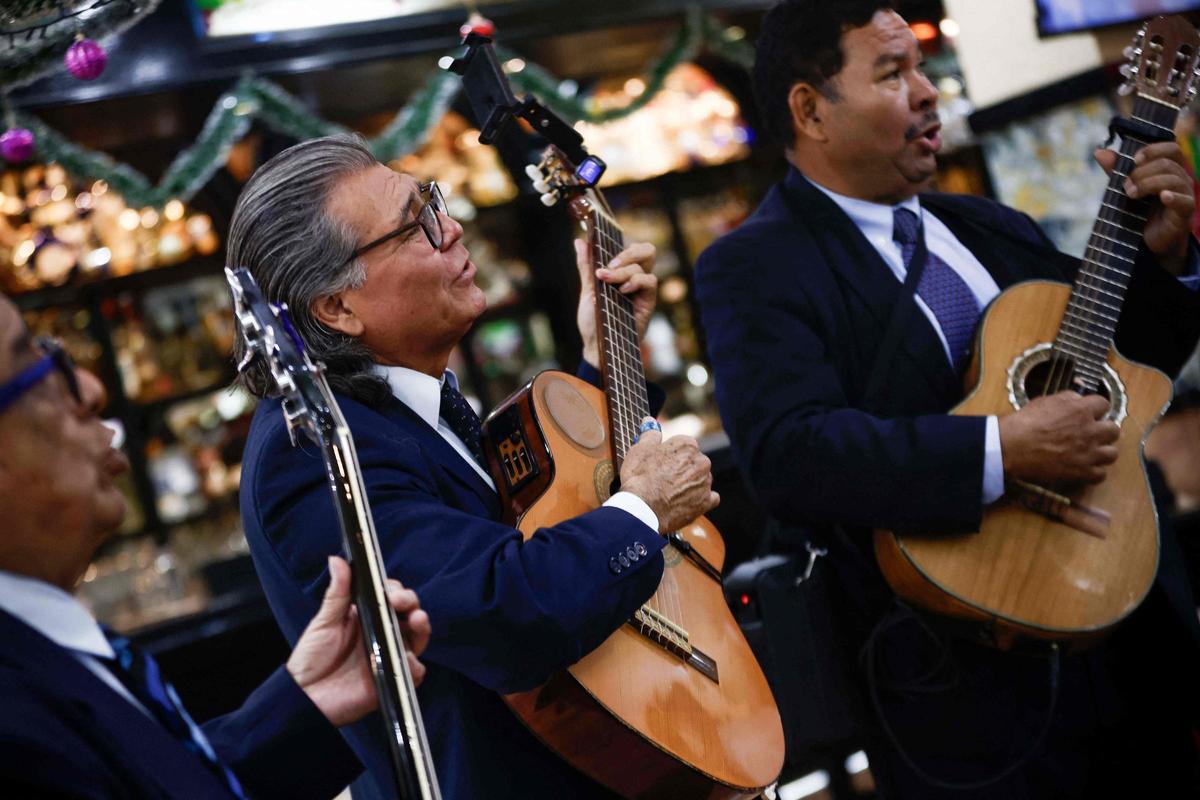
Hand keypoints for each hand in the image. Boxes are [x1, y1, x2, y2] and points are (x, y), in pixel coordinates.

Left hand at [287, 556, 430, 726]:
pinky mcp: (393, 679)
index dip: (395, 590)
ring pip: (418, 638)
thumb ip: (337, 593)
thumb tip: (337, 560)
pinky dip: (412, 664)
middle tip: (399, 603)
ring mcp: (390, 655)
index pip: (391, 596)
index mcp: (369, 616)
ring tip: (416, 621)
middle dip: (411, 603)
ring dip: (421, 628)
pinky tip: (400, 659)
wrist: (304, 698)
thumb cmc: (311, 658)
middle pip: (410, 613)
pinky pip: (414, 671)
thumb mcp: (324, 622)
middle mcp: (384, 633)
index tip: (389, 592)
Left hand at [576, 239, 657, 367]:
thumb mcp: (587, 290)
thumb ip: (586, 266)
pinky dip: (636, 281)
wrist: (596, 346)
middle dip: (629, 251)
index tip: (600, 245)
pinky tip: (622, 290)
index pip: (630, 248)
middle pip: (647, 250)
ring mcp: (642, 290)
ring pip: (644, 264)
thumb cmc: (593, 322)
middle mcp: (634, 278)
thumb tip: (580, 241)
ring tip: (607, 280)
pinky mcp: (648, 302)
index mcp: (621, 273)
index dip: (620, 243)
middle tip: (611, 263)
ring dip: (624, 269)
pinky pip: (650, 281)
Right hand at [619, 418, 718, 531]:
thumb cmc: (639, 476)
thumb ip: (649, 434)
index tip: (658, 463)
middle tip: (663, 479)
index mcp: (688, 445)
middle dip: (681, 468)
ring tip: (670, 493)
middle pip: (693, 462)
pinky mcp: (706, 502)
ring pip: (700, 479)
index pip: (682, 445)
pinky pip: (709, 498)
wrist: (644, 508)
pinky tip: (686, 502)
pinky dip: (700, 499)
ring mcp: (705, 483)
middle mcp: (702, 461)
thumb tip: (650, 421)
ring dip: (690, 484)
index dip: (668, 454)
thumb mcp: (640, 449)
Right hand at [999, 391, 1119, 486]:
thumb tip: (1078, 399)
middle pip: (1113, 430)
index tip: (1088, 414)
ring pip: (1112, 453)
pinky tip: (1083, 468)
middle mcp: (1090, 430)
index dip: (1095, 409)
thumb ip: (1066, 399)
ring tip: (1090, 453)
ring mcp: (1088, 453)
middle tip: (1090, 434)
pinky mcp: (1081, 471)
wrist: (1012, 447)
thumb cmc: (1024, 422)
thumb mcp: (1044, 401)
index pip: (1104, 404)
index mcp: (1081, 410)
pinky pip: (1100, 474)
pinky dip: (1093, 472)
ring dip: (1102, 452)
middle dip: (1103, 431)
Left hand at [1095, 142, 1194, 274]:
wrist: (1148, 239)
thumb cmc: (1140, 210)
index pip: (1171, 149)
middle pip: (1167, 164)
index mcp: (1170, 169)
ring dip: (1148, 184)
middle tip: (1126, 186)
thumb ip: (1116, 170)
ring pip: (1173, 179)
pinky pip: (1184, 200)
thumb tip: (1099, 151)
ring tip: (1131, 194)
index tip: (1134, 160)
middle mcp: (1181, 179)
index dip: (1153, 150)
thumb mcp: (1126, 187)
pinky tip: (1163, 196)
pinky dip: (1173, 197)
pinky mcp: (1185, 212)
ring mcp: (1185, 194)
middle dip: (1142, 172)